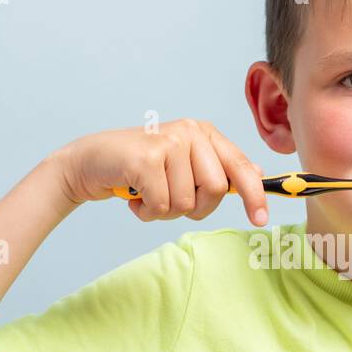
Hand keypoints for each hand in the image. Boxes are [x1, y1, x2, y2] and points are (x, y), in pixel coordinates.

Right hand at [50, 119, 268, 226]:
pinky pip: (162, 205)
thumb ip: (217, 167)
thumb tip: (257, 172)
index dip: (254, 195)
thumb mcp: (183, 165)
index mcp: (204, 133)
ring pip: (187, 202)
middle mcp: (190, 132)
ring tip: (149, 194)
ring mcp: (168, 142)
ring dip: (165, 211)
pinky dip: (147, 212)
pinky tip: (136, 196)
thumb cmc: (139, 167)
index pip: (240, 167)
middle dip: (194, 207)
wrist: (90, 161)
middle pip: (216, 190)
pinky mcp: (147, 158)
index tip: (261, 220)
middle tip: (170, 198)